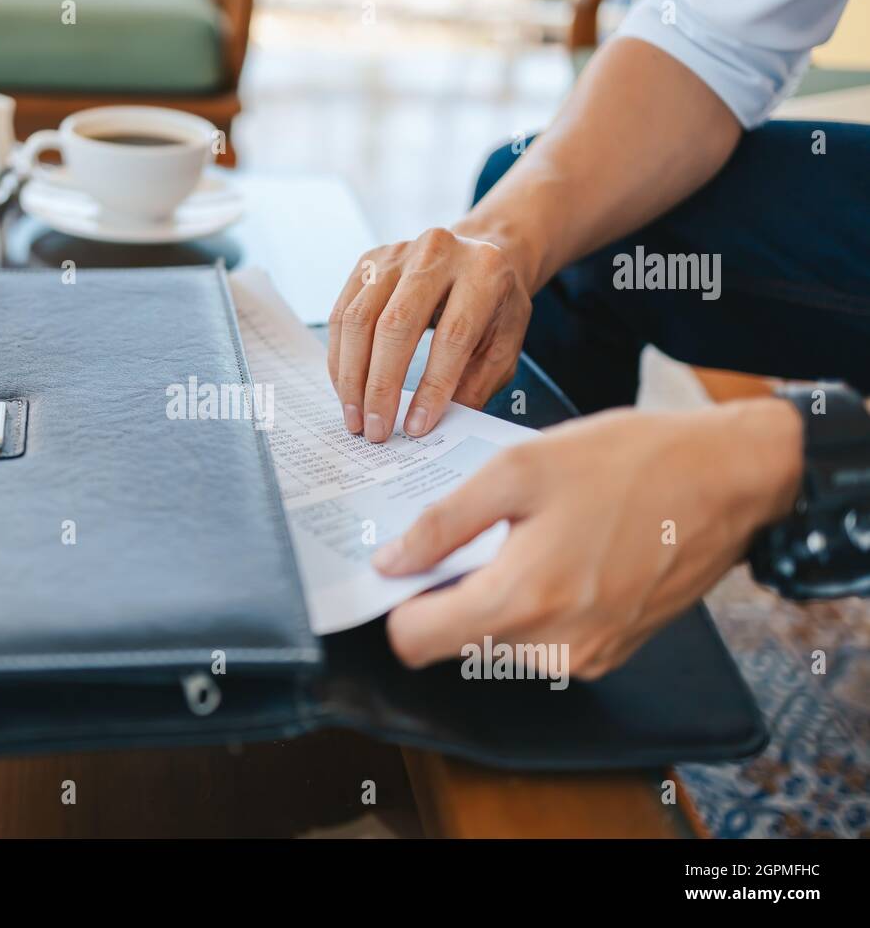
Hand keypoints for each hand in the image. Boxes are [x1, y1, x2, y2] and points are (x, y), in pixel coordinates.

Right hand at [327, 227, 531, 441]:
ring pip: (359, 320)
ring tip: (356, 418)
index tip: (416, 427)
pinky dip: (340, 359)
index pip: (452, 336)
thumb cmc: (495, 308)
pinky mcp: (368, 262)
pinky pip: (342, 315)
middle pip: (396, 324)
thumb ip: (476, 383)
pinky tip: (348, 390)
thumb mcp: (505, 345)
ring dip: (352, 377)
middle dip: (381, 386)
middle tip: (376, 430)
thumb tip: (432, 425)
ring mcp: (396, 254)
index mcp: (484, 272)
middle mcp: (437, 252)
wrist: (480, 254)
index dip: (432, 387)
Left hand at [371, 401, 802, 679]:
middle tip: (475, 535)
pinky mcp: (611, 653)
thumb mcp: (520, 469)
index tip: (407, 565)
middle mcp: (552, 648)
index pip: (414, 642)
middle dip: (449, 593)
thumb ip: (442, 523)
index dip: (398, 602)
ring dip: (494, 597)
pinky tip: (560, 554)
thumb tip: (390, 563)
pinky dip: (535, 605)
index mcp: (522, 600)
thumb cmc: (630, 463)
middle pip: (454, 642)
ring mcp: (586, 657)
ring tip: (526, 537)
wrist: (730, 479)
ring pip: (496, 644)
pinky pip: (541, 643)